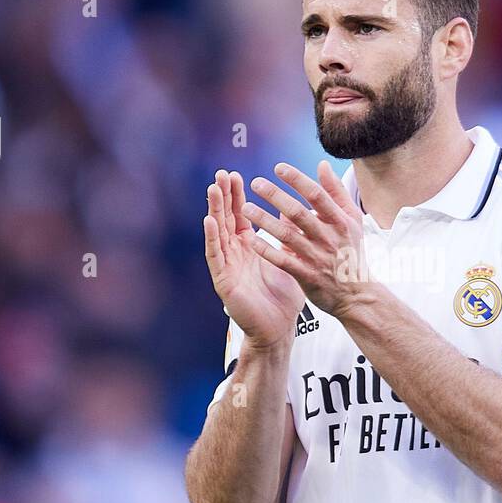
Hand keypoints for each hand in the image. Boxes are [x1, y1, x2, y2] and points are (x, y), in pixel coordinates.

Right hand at [203, 169, 304, 346]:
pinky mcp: (224, 280)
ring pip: (217, 233)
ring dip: (214, 211)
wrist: (279, 328)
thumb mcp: (287, 257)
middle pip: (226, 219)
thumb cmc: (283, 296)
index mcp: (249, 247)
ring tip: (212, 189)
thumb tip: (292, 207)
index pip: (240, 215)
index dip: (236, 196)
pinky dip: (212, 238)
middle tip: (221, 174)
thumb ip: (286, 233)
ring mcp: (227, 266)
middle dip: (223, 197)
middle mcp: (235, 253)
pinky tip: (209, 222)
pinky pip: (215, 256)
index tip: (235, 174)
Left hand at [242, 161, 371, 319]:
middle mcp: (328, 238)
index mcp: (340, 221)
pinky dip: (267, 250)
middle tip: (255, 183)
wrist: (357, 293)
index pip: (316, 195)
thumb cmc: (351, 251)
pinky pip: (283, 261)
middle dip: (275, 196)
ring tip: (246, 208)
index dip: (297, 179)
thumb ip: (336, 192)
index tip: (278, 168)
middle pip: (298, 213)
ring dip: (265, 221)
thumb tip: (322, 165)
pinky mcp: (307, 276)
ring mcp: (317, 258)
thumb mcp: (352, 220)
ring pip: (287, 236)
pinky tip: (251, 240)